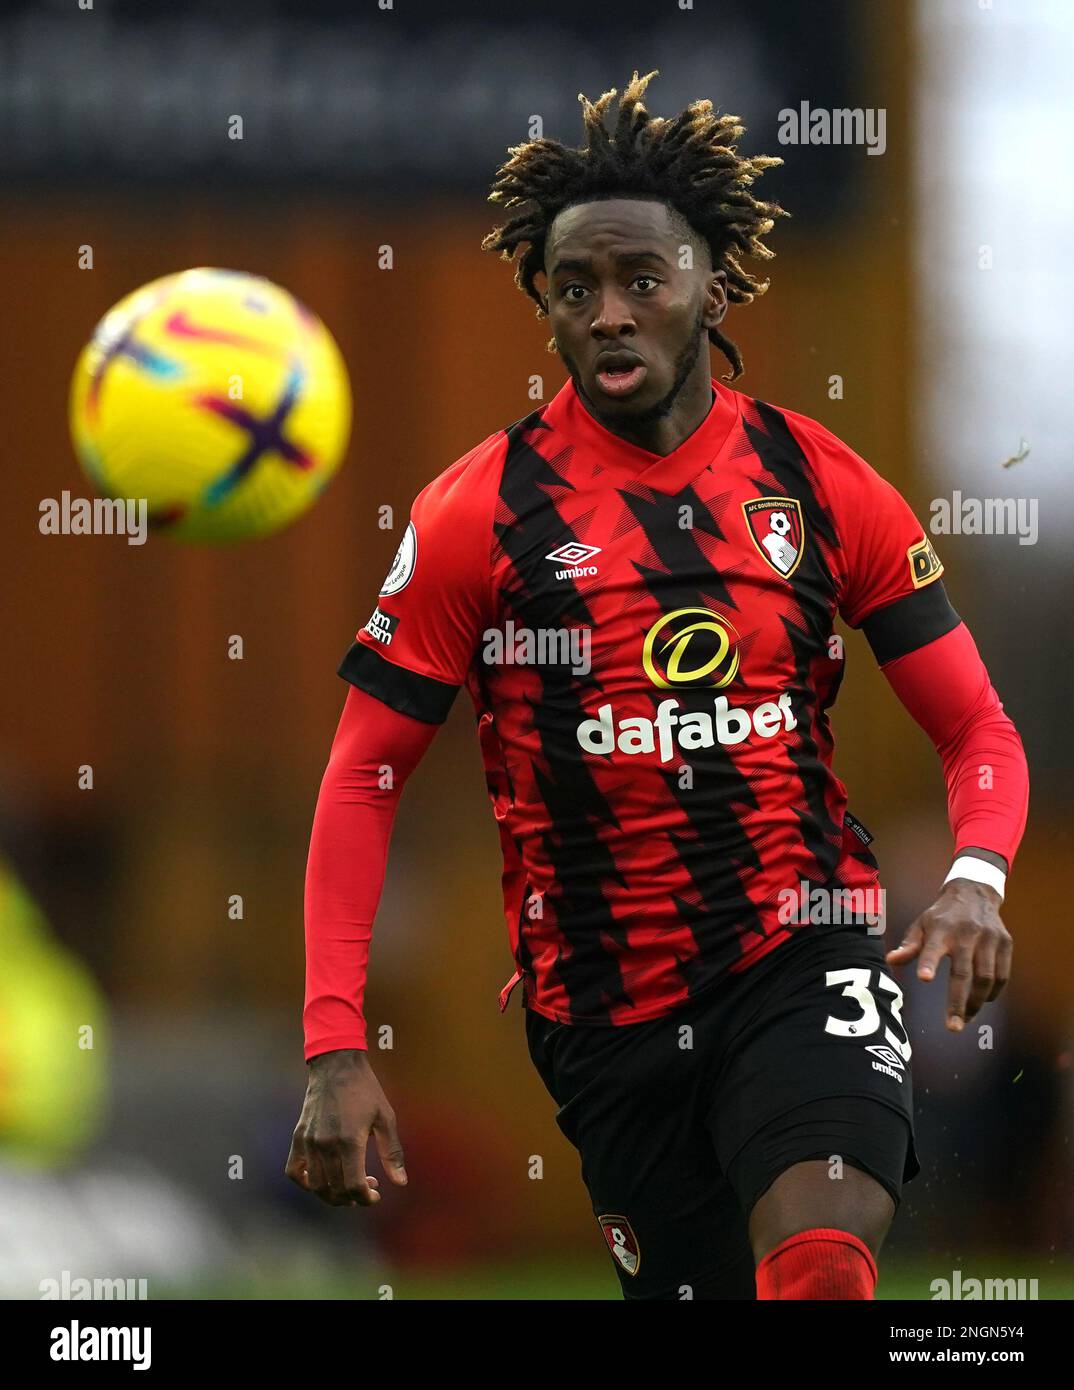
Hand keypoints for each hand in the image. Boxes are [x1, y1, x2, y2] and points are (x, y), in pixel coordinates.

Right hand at [284, 1049, 406, 1206]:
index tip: (375, 1195)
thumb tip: (400, 1182)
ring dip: (332, 1195)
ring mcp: (308, 1141)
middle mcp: (326, 1144)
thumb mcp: (385, 1117)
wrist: (336, 1065)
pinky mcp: (298, 1136)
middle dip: (352, 1198)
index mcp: (350, 1140)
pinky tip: (321, 1180)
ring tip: (347, 1188)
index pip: (353, 1186)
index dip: (366, 1198)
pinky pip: (294, 1171)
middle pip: (335, 1190)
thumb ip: (392, 1152)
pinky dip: (305, 1183)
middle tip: (366, 1188)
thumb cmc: (365, 1089)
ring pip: (315, 1185)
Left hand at [885, 878, 1011, 1031]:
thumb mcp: (921, 925)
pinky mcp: (1005, 943)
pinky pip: (1002, 975)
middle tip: (952, 1027)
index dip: (929, 962)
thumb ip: (908, 946)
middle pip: (964, 973)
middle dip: (958, 1002)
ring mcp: (989, 938)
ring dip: (976, 1003)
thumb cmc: (941, 916)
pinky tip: (982, 1002)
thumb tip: (890, 961)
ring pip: (986, 978)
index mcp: (941, 928)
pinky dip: (993, 993)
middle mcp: (967, 933)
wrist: (974, 893)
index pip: (933, 947)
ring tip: (965, 1019)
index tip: (924, 979)